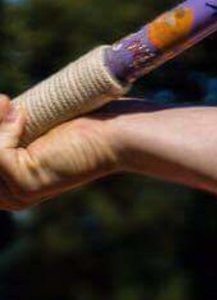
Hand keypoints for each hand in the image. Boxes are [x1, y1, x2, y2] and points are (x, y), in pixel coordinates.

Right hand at [0, 94, 122, 208]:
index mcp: (8, 186)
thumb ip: (9, 127)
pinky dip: (2, 130)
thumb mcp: (35, 125)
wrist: (122, 131)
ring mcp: (15, 194)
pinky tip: (21, 114)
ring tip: (8, 103)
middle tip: (4, 102)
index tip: (0, 104)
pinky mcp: (25, 185)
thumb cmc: (86, 121)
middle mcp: (6, 197)